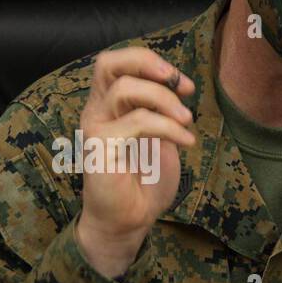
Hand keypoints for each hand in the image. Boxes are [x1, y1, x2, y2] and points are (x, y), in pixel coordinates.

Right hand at [76, 47, 195, 276]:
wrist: (130, 220)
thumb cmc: (144, 181)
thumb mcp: (159, 136)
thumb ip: (161, 110)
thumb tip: (179, 85)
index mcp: (109, 105)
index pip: (115, 63)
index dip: (149, 62)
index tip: (184, 84)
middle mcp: (97, 111)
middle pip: (108, 64)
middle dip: (148, 64)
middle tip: (180, 84)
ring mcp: (95, 128)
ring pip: (124, 89)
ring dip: (164, 99)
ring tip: (187, 121)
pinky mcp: (100, 147)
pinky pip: (137, 121)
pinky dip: (168, 127)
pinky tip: (186, 141)